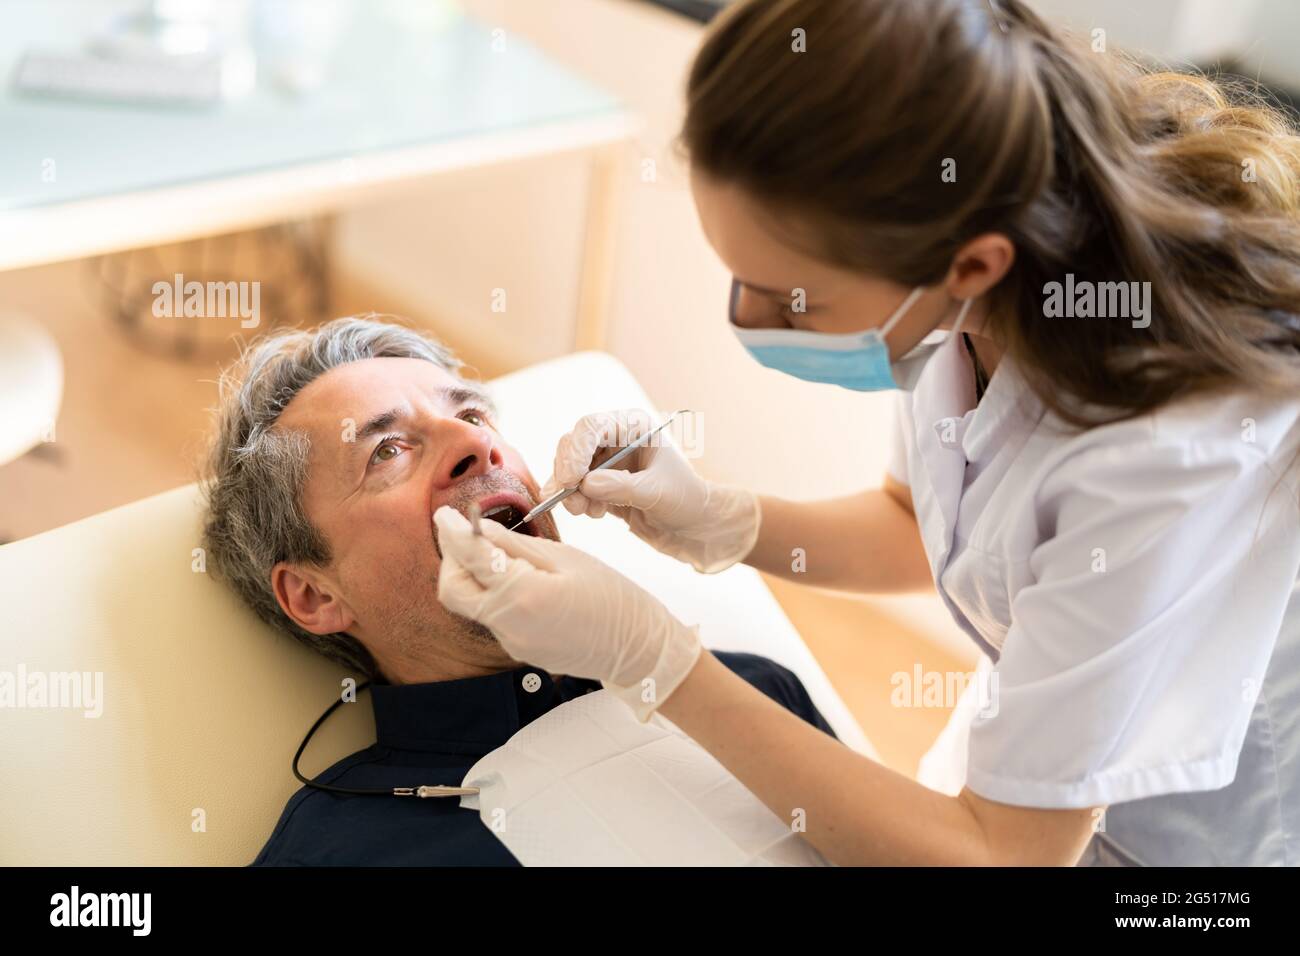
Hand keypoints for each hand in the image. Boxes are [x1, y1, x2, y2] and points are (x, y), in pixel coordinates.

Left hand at [434, 505, 701, 719]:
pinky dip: (494, 595)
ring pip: (470, 605)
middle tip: (465, 537)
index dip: (452, 533)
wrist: (638, 650)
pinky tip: (519, 581)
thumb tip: (481, 529)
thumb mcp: (567, 558)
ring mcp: (511, 642)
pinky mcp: (519, 651)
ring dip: (472, 578)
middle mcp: (509, 624)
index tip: (443, 516)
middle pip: (452, 590)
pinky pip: (493, 618)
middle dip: (452, 561)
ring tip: (498, 555)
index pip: (471, 558)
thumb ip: (517, 546)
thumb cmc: (614, 598)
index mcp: (523, 595)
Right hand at [542, 409, 760, 572]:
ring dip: (569, 491)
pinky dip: (574, 500)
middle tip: (572, 500)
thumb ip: (622, 486)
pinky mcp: (601, 486)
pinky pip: (574, 488)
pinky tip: (591, 513)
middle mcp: (616, 440)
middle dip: (567, 472)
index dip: (576, 450)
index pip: (592, 426)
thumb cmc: (687, 500)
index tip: (572, 479)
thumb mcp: (657, 492)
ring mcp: (606, 463)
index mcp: (633, 427)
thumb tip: (585, 484)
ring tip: (583, 511)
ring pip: (569, 467)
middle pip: (573, 445)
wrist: (696, 527)